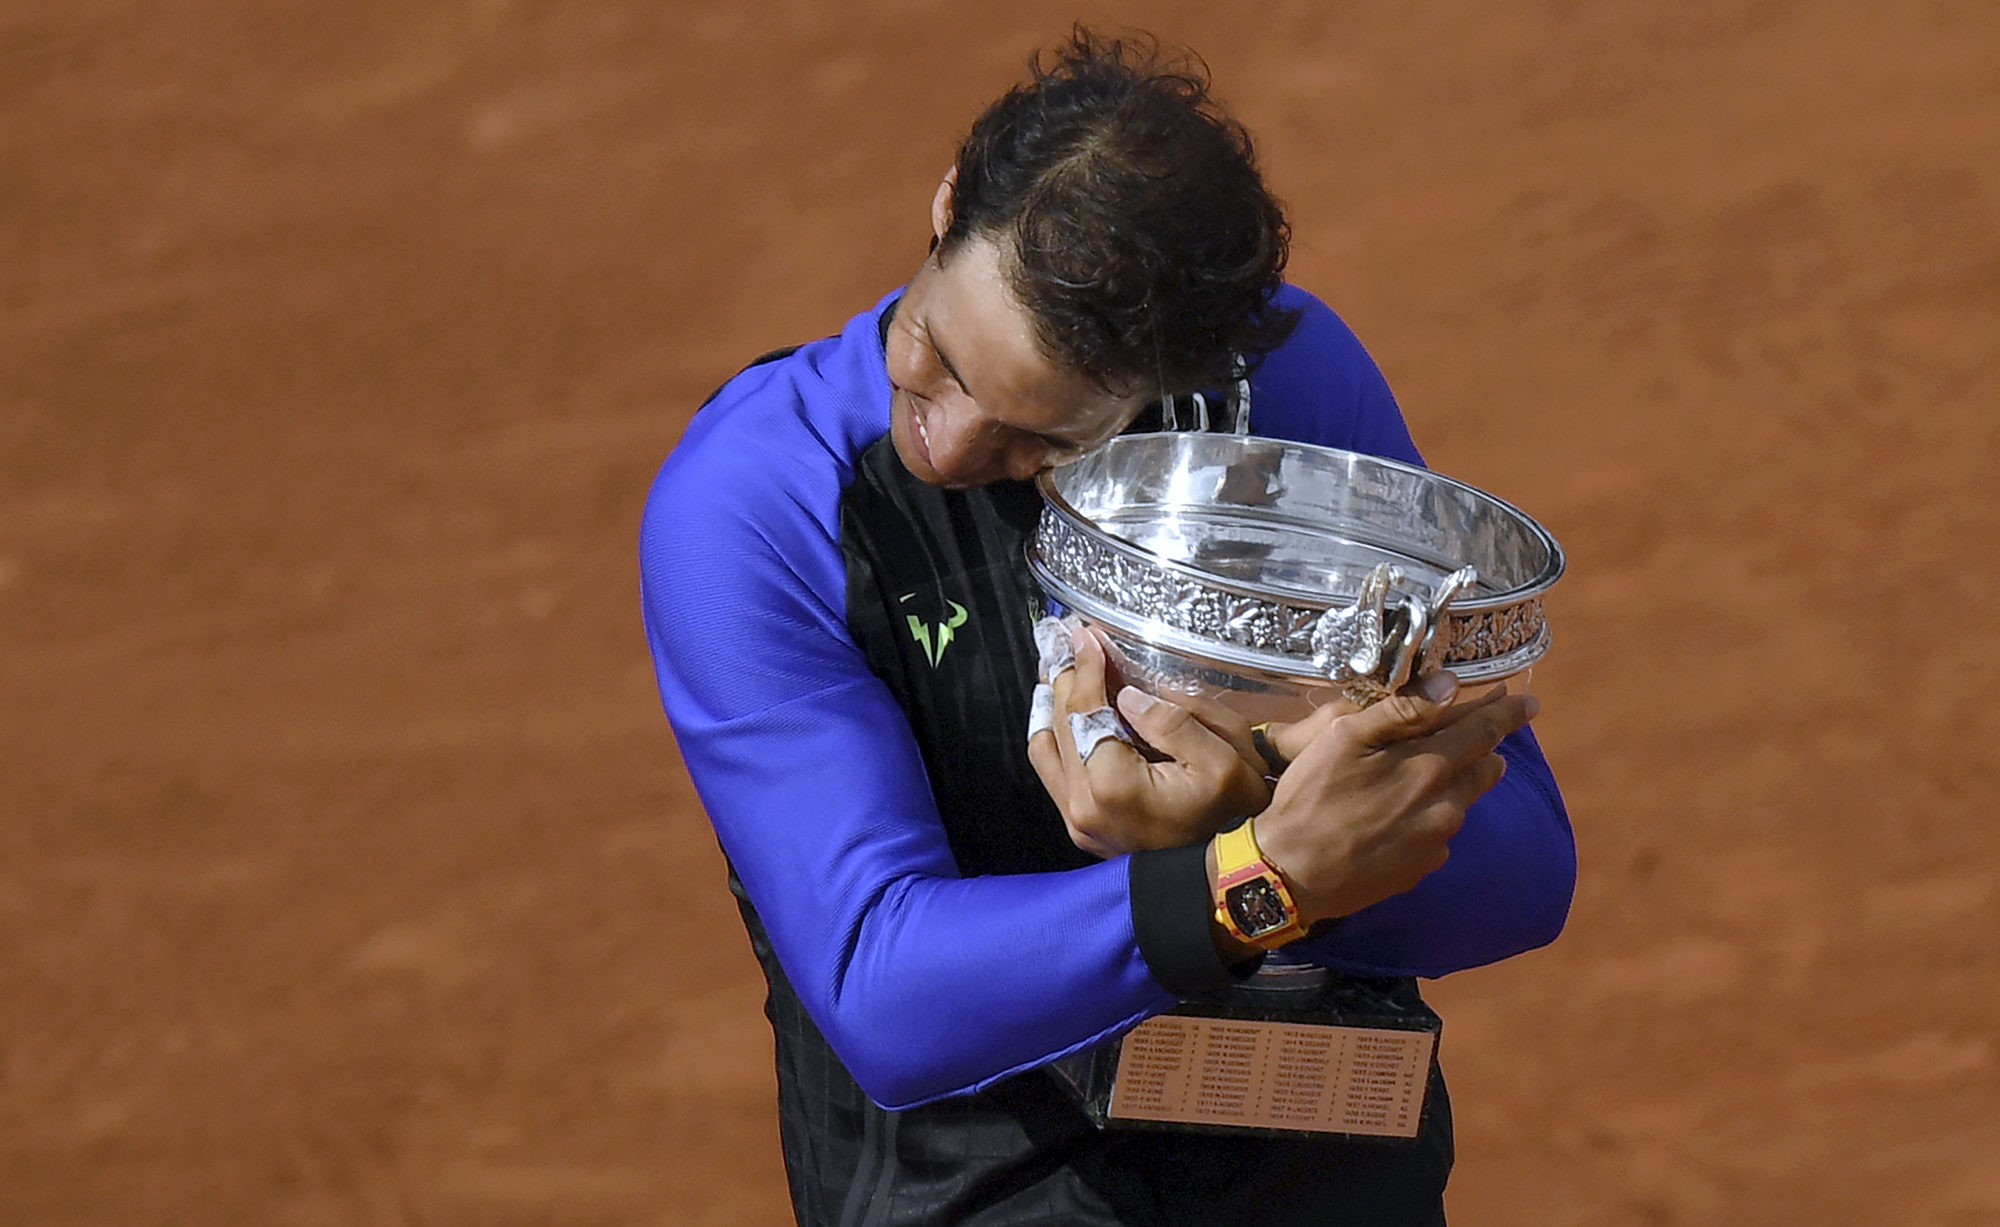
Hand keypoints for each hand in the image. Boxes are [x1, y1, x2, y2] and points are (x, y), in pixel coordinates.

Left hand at [1027, 623, 1270, 856]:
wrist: (1229, 880)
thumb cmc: (1234, 820)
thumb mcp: (1222, 763)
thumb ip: (1173, 719)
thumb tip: (1126, 694)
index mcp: (1111, 785)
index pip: (1086, 709)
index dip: (1084, 666)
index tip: (1085, 633)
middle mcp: (1082, 805)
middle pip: (1060, 725)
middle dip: (1063, 678)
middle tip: (1063, 640)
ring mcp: (1078, 821)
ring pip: (1045, 749)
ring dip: (1053, 706)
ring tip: (1059, 670)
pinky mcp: (1083, 828)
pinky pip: (1054, 772)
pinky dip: (1058, 736)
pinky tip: (1066, 713)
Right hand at [1249, 673, 1539, 925]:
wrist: (1291, 873)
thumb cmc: (1311, 797)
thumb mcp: (1344, 738)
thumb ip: (1401, 710)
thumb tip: (1451, 684)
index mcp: (1429, 766)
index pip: (1485, 731)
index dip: (1507, 713)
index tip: (1528, 703)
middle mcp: (1446, 806)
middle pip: (1486, 769)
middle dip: (1487, 748)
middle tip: (1478, 732)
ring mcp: (1436, 842)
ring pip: (1463, 802)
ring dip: (1457, 783)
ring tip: (1428, 775)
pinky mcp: (1422, 869)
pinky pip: (1440, 835)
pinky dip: (1431, 818)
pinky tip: (1399, 817)